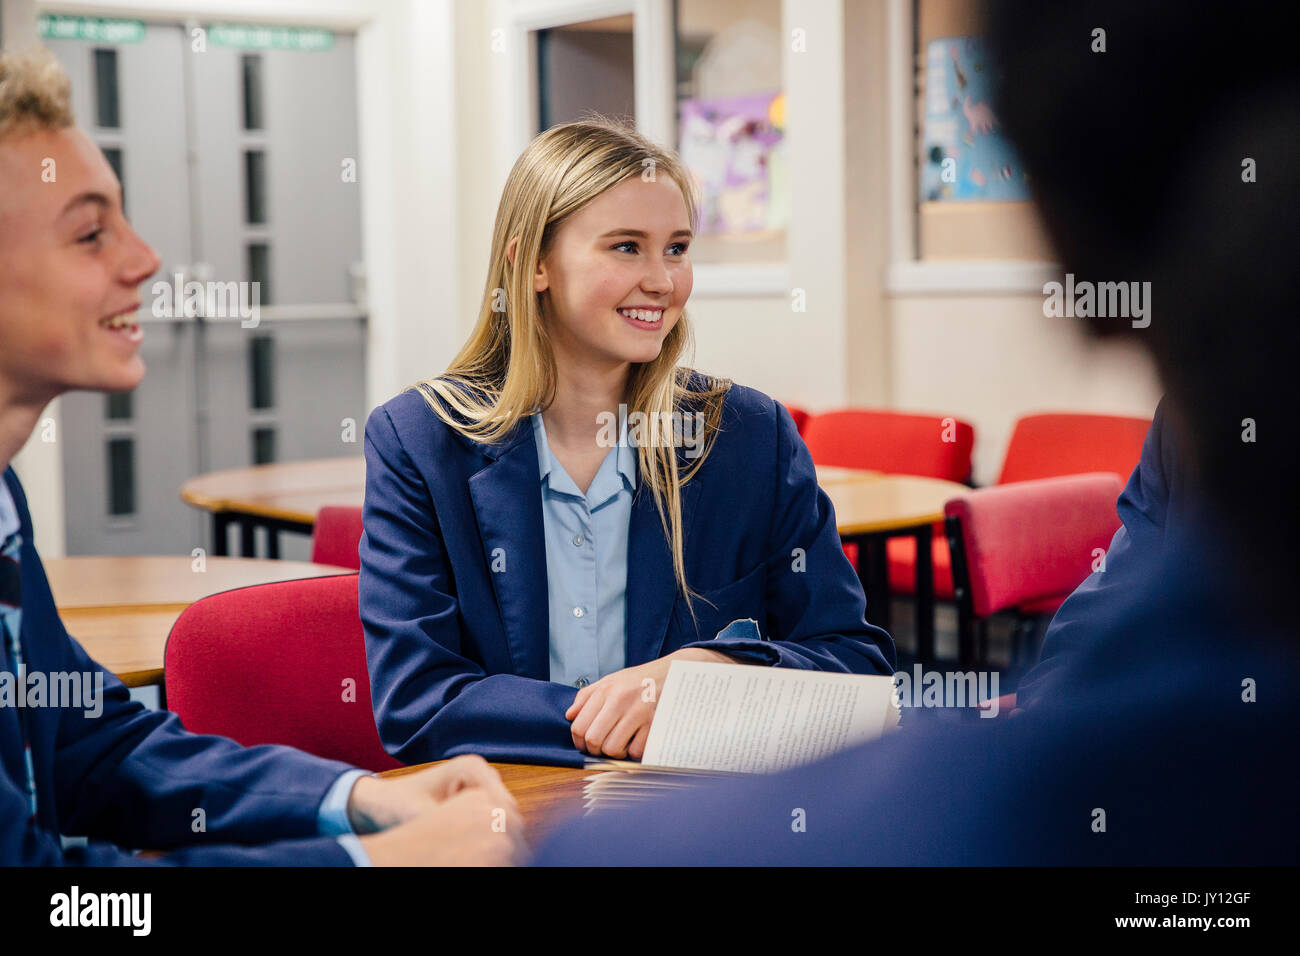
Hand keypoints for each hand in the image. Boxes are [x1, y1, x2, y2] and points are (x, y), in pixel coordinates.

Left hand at [358, 787, 525, 865]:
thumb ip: (451, 825)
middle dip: (499, 834)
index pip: (505, 805)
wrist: (380, 803)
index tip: (493, 856)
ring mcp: (482, 787)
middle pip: (510, 812)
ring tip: (472, 852)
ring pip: (505, 819)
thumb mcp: (421, 817)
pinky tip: (469, 847)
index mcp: (473, 767)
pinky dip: (485, 835)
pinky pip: (493, 822)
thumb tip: (474, 842)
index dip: (504, 832)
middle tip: (482, 857)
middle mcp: (483, 773)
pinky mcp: (478, 800)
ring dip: (493, 836)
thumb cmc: (395, 804)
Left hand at [565, 647, 734, 758]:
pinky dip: (635, 751)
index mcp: (606, 690)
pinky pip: (635, 751)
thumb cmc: (640, 679)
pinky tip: (638, 740)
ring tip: (621, 743)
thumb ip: (587, 696)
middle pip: (594, 741)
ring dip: (615, 752)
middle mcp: (620, 700)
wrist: (675, 673)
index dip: (579, 741)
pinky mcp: (655, 724)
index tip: (586, 744)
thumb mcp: (611, 680)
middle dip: (595, 750)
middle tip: (602, 747)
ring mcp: (639, 713)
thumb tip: (570, 716)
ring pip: (613, 749)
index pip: (579, 726)